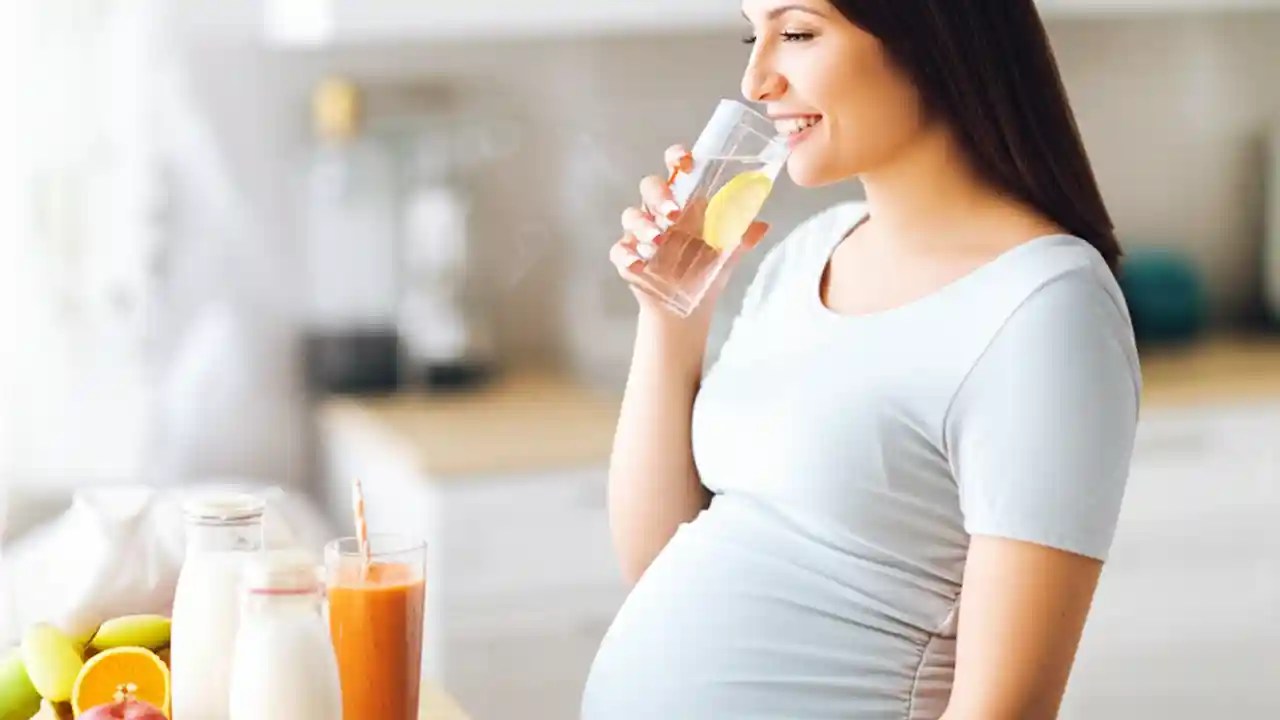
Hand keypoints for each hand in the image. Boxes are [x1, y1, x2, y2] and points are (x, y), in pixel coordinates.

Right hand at [609, 144, 769, 327]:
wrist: (687, 309)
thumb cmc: (706, 272)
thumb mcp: (728, 255)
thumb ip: (741, 239)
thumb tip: (762, 225)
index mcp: (683, 202)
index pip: (676, 170)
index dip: (677, 158)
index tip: (686, 162)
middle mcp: (658, 212)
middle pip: (649, 187)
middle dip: (659, 195)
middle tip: (674, 214)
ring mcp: (640, 234)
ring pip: (631, 216)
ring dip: (644, 225)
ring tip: (659, 240)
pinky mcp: (627, 257)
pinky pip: (619, 251)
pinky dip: (626, 255)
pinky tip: (639, 264)